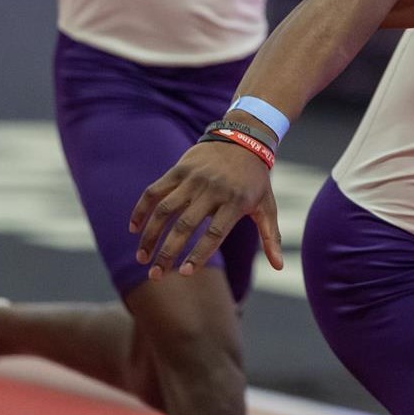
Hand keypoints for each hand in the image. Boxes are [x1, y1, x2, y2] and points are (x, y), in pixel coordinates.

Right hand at [128, 141, 283, 277]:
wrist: (244, 138)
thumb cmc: (256, 179)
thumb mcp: (267, 206)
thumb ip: (271, 238)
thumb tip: (279, 267)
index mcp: (235, 202)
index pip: (214, 233)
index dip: (199, 254)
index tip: (184, 273)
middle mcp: (212, 190)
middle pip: (185, 225)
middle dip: (167, 253)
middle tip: (156, 276)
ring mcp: (193, 179)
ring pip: (165, 210)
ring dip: (150, 236)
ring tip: (141, 258)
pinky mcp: (179, 170)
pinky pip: (155, 190)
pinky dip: (141, 209)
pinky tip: (133, 229)